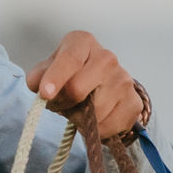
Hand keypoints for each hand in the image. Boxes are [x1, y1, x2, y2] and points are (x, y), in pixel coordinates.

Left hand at [26, 31, 147, 141]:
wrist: (100, 85)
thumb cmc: (68, 74)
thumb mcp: (48, 70)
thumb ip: (38, 77)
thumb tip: (40, 86)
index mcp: (82, 42)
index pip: (69, 59)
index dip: (56, 77)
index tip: (46, 93)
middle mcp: (107, 57)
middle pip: (77, 89)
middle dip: (62, 103)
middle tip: (60, 104)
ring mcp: (124, 80)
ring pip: (92, 112)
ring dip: (78, 118)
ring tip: (80, 108)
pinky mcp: (134, 103)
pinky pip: (107, 127)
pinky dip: (95, 130)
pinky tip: (94, 118)